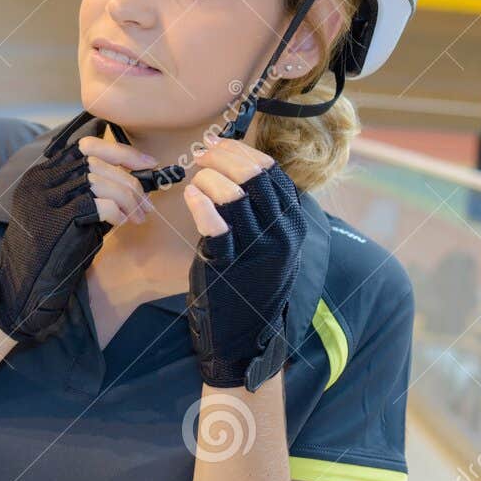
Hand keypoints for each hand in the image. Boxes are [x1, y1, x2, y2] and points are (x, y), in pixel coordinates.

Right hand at [0, 132, 157, 342]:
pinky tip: (123, 222)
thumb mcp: (66, 213)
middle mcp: (39, 181)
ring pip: (99, 181)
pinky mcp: (55, 219)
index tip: (146, 163)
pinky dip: (118, 211)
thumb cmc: (53, 251)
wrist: (26, 286)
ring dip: (128, 198)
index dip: (120, 152)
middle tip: (147, 202)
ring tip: (139, 216)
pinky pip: (99, 204)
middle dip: (130, 180)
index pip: (85, 148)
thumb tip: (130, 178)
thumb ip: (87, 191)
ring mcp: (44, 199)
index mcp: (40, 175)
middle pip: (95, 163)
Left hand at [183, 137, 305, 389]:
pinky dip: (200, 203)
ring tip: (196, 181)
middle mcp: (279, 233)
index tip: (216, 144)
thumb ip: (262, 210)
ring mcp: (254, 249)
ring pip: (235, 194)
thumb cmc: (250, 284)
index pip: (271, 171)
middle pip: (255, 175)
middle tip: (200, 157)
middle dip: (223, 157)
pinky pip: (216, 225)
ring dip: (209, 178)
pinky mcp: (227, 265)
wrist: (246, 336)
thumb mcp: (268, 244)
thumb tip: (241, 167)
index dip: (240, 151)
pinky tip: (190, 196)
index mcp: (290, 224)